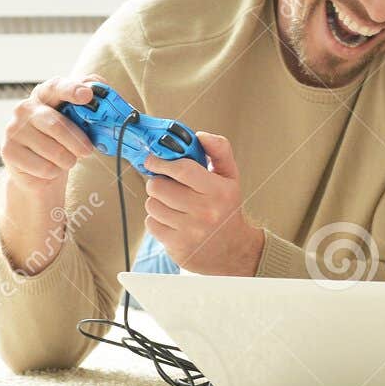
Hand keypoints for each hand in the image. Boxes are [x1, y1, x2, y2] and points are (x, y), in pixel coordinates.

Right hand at [0, 74, 103, 200]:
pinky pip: (44, 167)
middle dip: (78, 141)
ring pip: (53, 150)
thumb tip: (102, 89)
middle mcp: (25, 108)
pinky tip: (49, 168)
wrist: (39, 171)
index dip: (72, 90)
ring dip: (68, 160)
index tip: (87, 95)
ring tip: (66, 159)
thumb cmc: (63, 141)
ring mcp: (13, 129)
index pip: (57, 86)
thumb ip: (91, 104)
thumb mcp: (79, 122)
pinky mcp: (8, 151)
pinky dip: (54, 172)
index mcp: (44, 95)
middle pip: (57, 125)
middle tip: (87, 151)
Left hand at [143, 132, 264, 274]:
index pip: (183, 170)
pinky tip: (171, 220)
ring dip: (156, 201)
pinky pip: (151, 224)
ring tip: (171, 204)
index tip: (153, 160)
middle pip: (159, 187)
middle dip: (158, 182)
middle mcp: (205, 212)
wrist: (233, 250)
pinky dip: (157, 220)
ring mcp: (190, 231)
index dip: (162, 162)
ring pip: (152, 205)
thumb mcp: (230, 177)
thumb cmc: (226, 208)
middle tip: (166, 184)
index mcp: (219, 191)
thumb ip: (219, 151)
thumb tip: (200, 135)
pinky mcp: (177, 246)